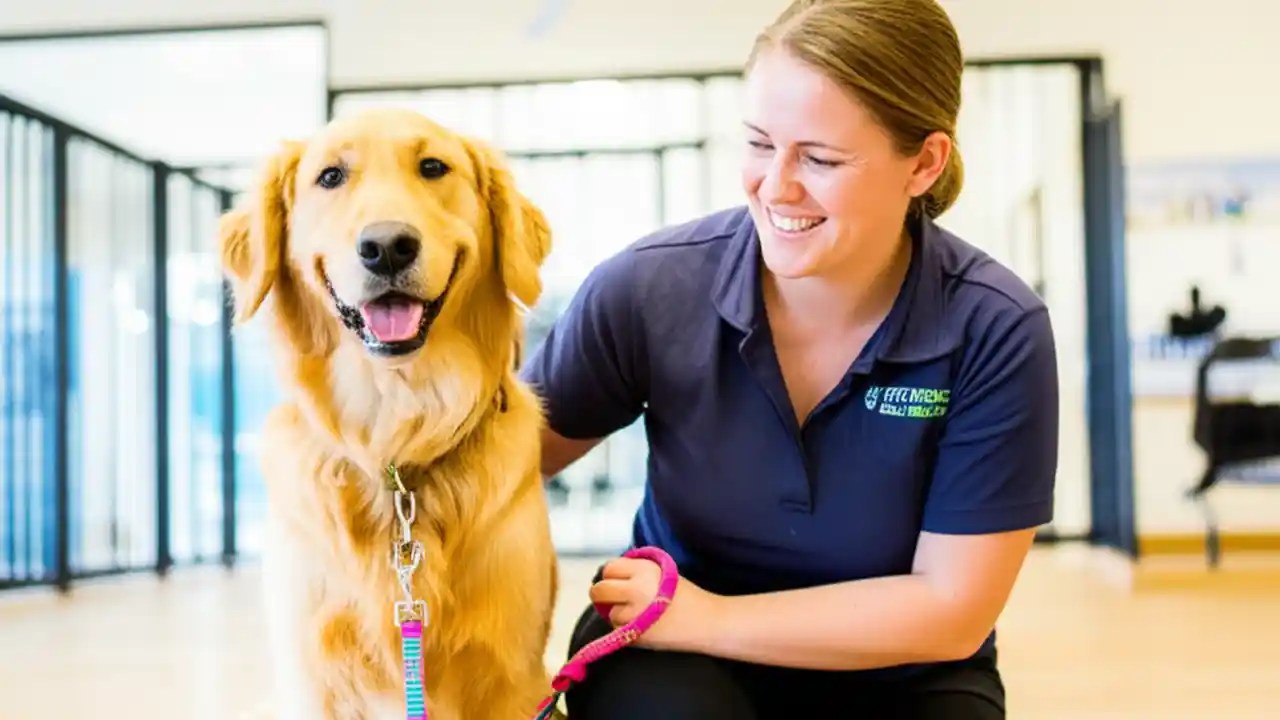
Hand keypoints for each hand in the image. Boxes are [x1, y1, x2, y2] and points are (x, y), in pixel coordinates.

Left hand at [588, 556, 720, 651]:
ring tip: (635, 614)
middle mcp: (635, 589)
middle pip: (599, 590)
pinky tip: (640, 626)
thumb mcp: (662, 570)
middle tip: (613, 599)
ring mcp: (633, 614)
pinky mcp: (634, 635)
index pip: (609, 568)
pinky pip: (617, 630)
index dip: (612, 575)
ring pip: (607, 613)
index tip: (618, 581)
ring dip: (616, 613)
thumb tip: (610, 574)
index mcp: (643, 570)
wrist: (706, 622)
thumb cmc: (687, 595)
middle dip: (602, 594)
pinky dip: (624, 629)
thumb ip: (636, 569)